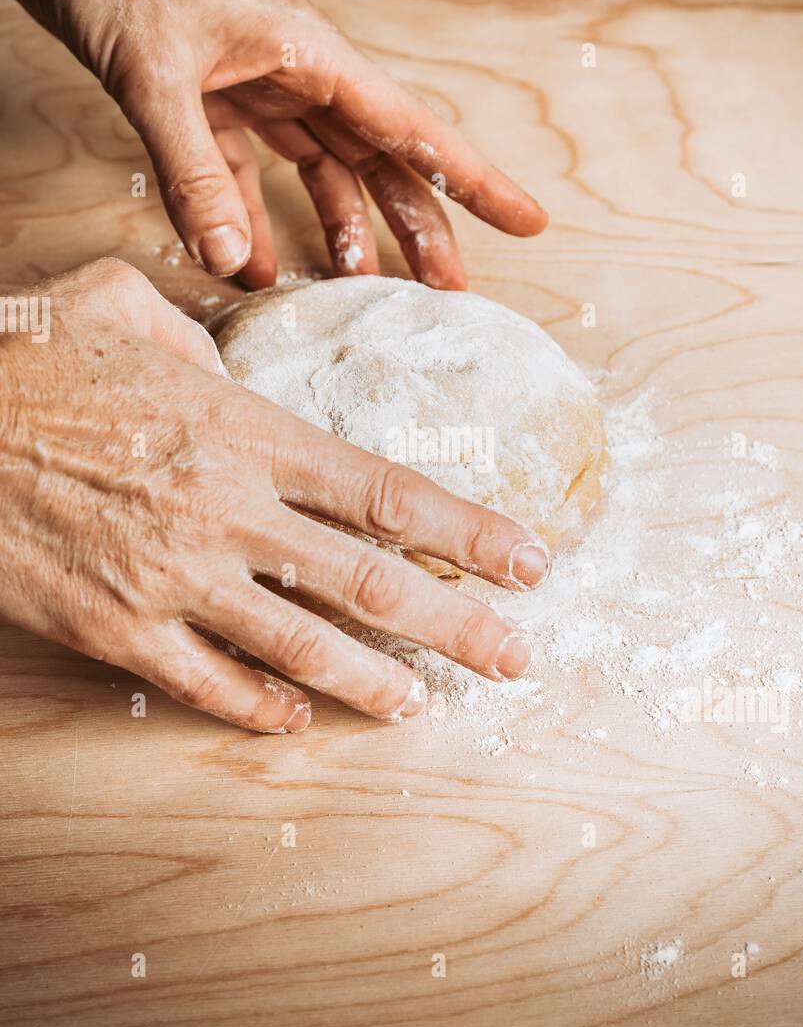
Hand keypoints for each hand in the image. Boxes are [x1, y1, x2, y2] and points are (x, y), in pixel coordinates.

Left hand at [0, 0, 545, 287]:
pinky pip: (252, 177)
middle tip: (450, 291)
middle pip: (380, 162)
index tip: (527, 220)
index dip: (474, 179)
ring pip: (325, 173)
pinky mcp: (215, 106)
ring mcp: (259, 89)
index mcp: (312, 53)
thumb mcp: (155, 75)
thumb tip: (233, 261)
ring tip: (361, 290)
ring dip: (344, 232)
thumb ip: (195, 173)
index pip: (413, 127)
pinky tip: (260, 268)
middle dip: (418, 227)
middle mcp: (298, 73)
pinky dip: (255, 223)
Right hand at [0, 259, 547, 732]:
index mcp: (245, 433)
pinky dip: (261, 707)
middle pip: (370, 583)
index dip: (470, 532)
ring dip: (375, 682)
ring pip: (301, 649)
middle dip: (457, 624)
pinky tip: (297, 720)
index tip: (529, 560)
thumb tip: (233, 363)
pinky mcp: (117, 629)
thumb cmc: (26, 357)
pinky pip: (208, 684)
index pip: (389, 490)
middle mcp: (228, 512)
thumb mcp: (122, 306)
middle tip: (517, 657)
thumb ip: (201, 338)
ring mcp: (175, 579)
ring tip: (424, 703)